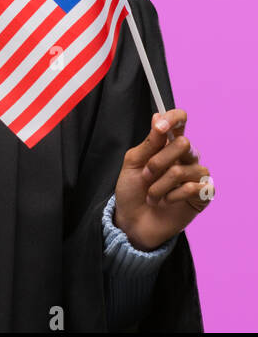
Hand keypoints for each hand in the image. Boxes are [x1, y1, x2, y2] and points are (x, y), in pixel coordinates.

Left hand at [113, 109, 211, 250]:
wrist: (132, 220)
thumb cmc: (132, 190)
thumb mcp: (133, 163)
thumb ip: (149, 142)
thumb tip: (158, 116)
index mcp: (168, 145)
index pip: (180, 121)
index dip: (174, 119)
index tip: (160, 127)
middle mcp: (186, 157)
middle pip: (184, 144)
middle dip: (157, 162)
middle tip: (144, 176)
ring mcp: (197, 175)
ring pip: (183, 170)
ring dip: (159, 185)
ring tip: (151, 196)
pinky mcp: (204, 195)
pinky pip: (194, 187)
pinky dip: (172, 196)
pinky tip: (165, 202)